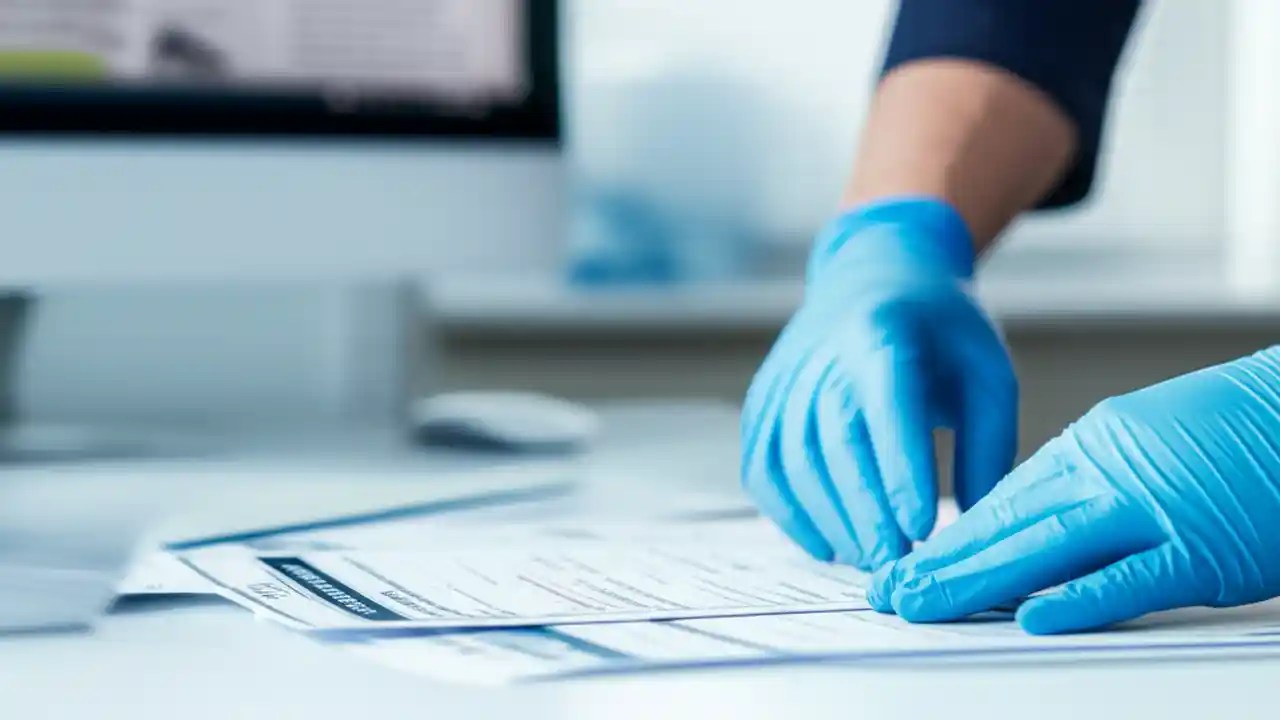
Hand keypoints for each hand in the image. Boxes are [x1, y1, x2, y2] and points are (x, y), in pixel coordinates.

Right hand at [741, 197, 1016, 569]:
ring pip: (793, 462)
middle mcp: (822, 356)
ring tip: (872, 559)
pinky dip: (790, 513)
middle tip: (897, 564)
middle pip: (834, 443)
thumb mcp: (987, 371)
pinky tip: (828, 543)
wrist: (872, 276)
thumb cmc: (939, 328)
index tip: (924, 528)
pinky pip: (764, 468)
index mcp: (884, 335)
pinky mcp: (762, 404)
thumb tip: (974, 526)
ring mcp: (784, 380)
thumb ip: (989, 445)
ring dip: (830, 520)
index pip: (886, 406)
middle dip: (865, 512)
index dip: (900, 469)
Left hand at [868, 348, 1279, 633]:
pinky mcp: (1201, 549)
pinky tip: (1030, 615)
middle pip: (1008, 525)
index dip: (952, 539)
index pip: (1005, 502)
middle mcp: (1110, 474)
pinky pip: (1130, 577)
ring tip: (922, 603)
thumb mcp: (1145, 439)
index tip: (906, 564)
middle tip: (888, 593)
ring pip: (1046, 548)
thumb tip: (1036, 518)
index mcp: (1093, 449)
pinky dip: (1079, 597)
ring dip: (977, 580)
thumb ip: (1091, 478)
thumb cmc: (1237, 430)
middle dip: (942, 563)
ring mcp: (1153, 510)